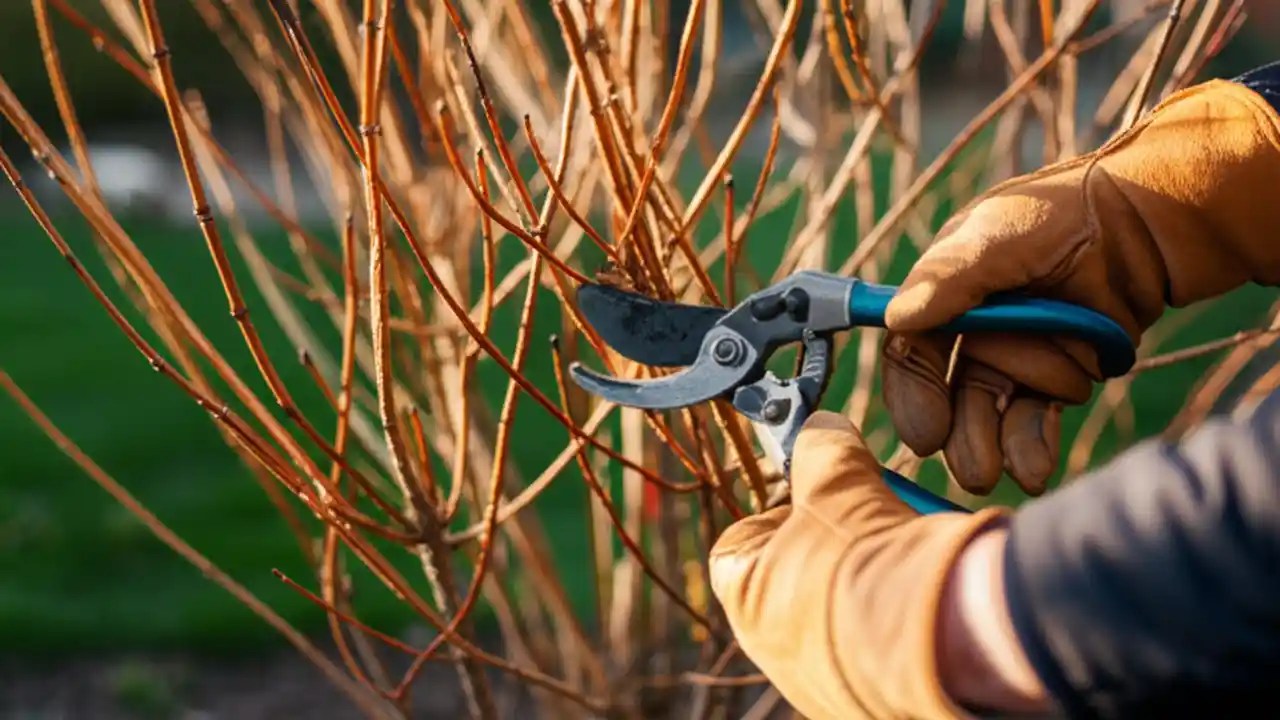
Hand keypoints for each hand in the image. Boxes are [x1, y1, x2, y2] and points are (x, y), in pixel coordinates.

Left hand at [708, 411, 1010, 719]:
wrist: (948, 640)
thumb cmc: (873, 561)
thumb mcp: (839, 485)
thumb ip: (821, 451)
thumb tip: (820, 428)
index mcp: (748, 601)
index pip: (742, 541)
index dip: (781, 506)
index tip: (819, 490)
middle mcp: (776, 651)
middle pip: (797, 573)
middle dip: (835, 541)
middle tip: (872, 516)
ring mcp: (825, 681)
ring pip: (841, 610)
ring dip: (870, 577)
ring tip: (907, 554)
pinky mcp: (875, 698)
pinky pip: (879, 644)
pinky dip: (899, 615)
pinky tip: (927, 595)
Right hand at [880, 79, 1279, 494]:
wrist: (1143, 227)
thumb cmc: (1060, 216)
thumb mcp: (996, 238)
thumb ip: (949, 278)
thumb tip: (898, 318)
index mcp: (943, 298)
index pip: (914, 353)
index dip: (915, 395)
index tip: (926, 436)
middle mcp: (973, 333)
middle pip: (954, 396)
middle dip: (965, 434)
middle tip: (975, 472)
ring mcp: (1015, 359)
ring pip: (996, 413)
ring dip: (1006, 439)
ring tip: (1024, 469)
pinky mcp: (1057, 379)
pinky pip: (1036, 421)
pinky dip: (1033, 446)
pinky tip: (1034, 471)